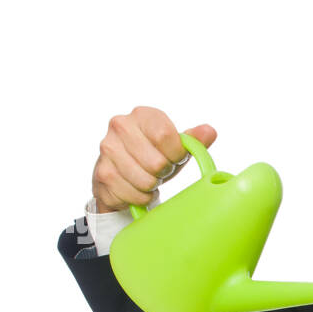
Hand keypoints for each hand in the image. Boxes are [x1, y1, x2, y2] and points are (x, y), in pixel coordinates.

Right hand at [91, 105, 216, 212]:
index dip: (175, 154)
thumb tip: (210, 132)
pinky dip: (141, 196)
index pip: (165, 136)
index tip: (174, 158)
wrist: (121, 174)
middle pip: (156, 162)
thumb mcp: (175, 147)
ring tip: (148, 178)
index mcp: (142, 114)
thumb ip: (194, 140)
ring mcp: (108, 148)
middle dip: (163, 172)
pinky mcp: (103, 172)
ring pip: (145, 181)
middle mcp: (121, 125)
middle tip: (159, 170)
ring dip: (152, 185)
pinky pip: (134, 194)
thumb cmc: (153, 156)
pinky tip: (137, 187)